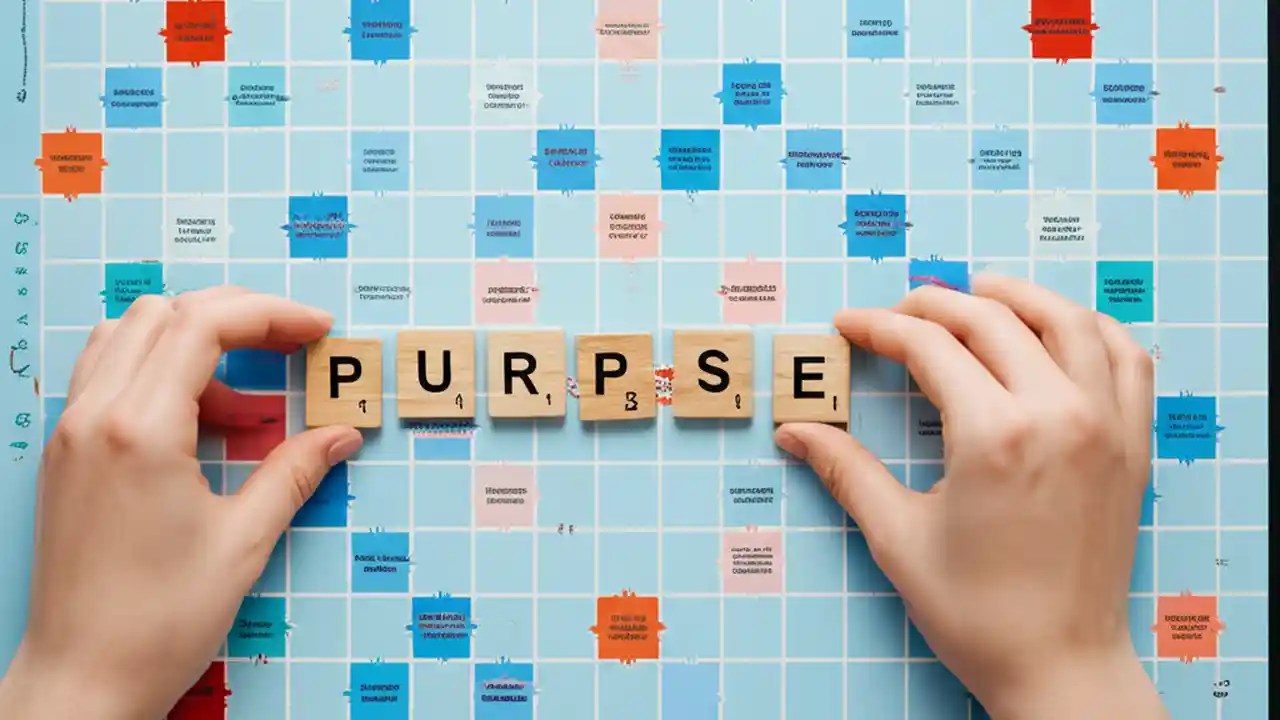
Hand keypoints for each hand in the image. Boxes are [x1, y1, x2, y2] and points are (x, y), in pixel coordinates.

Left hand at [0, 288, 362, 719]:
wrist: (81, 679)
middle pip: (166, 313)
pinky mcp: (63, 453)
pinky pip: (105, 371)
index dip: (270, 314)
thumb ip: (294, 472)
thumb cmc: (158, 622)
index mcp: (140, 431)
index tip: (316, 329)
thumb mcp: (244, 542)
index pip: (203, 326)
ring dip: (192, 337)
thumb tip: (340, 434)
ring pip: (127, 332)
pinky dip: (155, 366)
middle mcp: (94, 416)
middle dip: (238, 315)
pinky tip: (196, 417)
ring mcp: (69, 432)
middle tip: (293, 342)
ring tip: (243, 395)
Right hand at [775, 275, 1165, 719]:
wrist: (1059, 665)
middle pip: (992, 319)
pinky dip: (1092, 329)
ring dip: (1017, 296)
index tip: (850, 326)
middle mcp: (1058, 414)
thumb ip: (847, 471)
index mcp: (995, 436)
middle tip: (896, 313)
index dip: (879, 328)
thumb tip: (796, 431)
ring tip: (977, 294)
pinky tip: (1061, 330)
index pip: (930, 347)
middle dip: (934, 305)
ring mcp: (1106, 425)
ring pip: (1067, 320)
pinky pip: (1127, 358)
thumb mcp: (898, 538)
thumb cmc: (978, 613)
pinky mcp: (1132, 445)